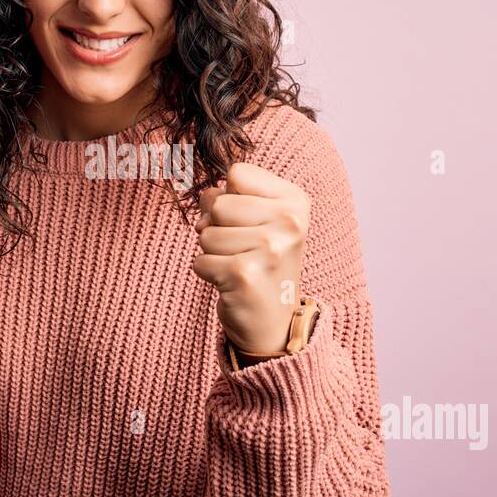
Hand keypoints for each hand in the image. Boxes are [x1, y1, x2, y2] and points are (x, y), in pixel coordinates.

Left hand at [192, 162, 309, 355]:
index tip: (248, 221)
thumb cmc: (262, 262)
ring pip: (206, 233)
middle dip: (217, 227)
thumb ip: (231, 196)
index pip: (237, 174)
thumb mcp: (259, 220)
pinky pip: (199, 261)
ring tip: (238, 265)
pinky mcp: (244, 275)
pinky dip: (207, 273)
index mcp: (296, 202)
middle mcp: (289, 223)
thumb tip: (205, 196)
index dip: (230, 196)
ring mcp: (269, 250)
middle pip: (218, 203)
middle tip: (241, 249)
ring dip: (212, 252)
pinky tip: (231, 282)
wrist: (274, 322)